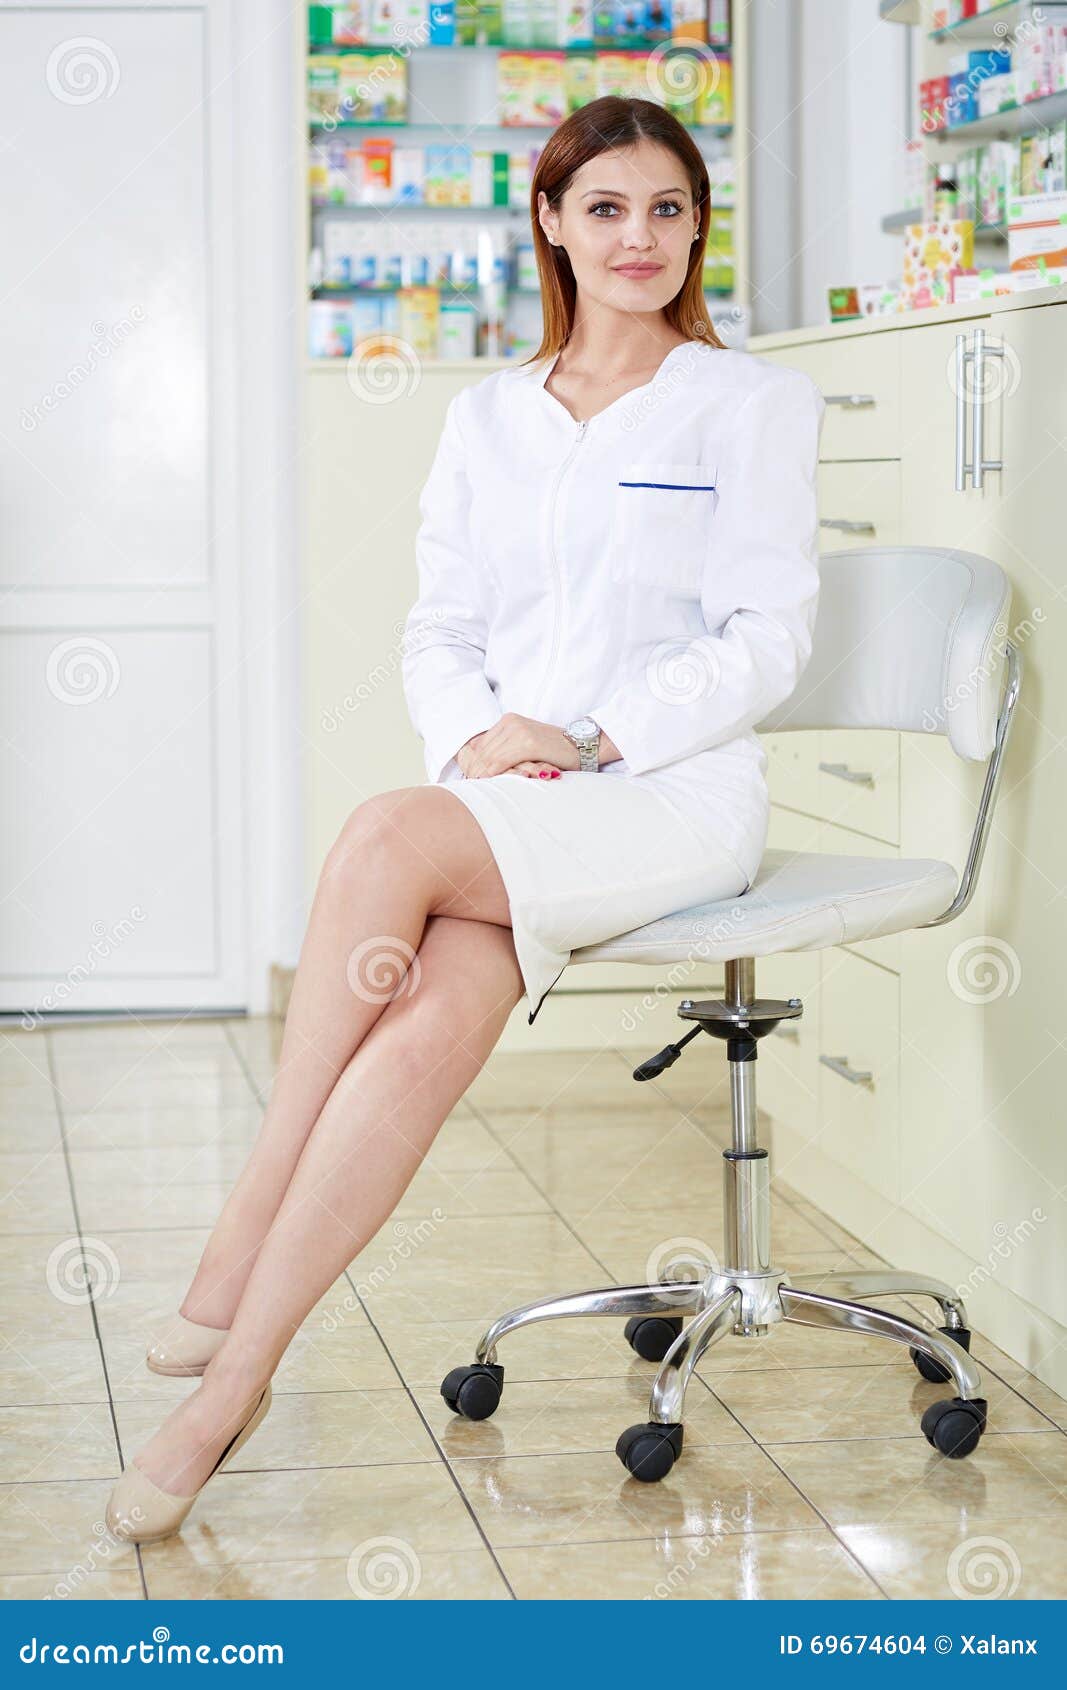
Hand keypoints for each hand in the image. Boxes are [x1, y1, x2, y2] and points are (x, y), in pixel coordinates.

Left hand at [458, 714, 580, 778]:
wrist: (581, 744)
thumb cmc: (553, 749)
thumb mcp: (525, 743)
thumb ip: (505, 748)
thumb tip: (479, 764)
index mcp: (508, 720)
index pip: (479, 744)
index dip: (472, 763)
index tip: (470, 780)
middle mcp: (511, 722)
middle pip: (481, 752)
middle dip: (474, 771)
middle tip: (470, 789)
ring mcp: (519, 731)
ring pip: (489, 758)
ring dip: (481, 775)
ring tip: (477, 790)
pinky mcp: (528, 743)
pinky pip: (501, 762)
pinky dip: (493, 775)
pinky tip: (490, 786)